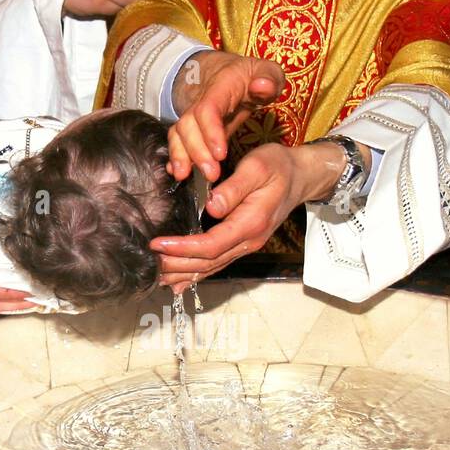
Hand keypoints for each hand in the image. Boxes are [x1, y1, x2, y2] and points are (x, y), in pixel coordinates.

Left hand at [150, 142, 343, 288]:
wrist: (300, 177)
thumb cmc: (278, 166)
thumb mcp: (258, 166)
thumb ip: (234, 187)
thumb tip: (211, 206)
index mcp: (250, 223)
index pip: (211, 244)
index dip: (183, 248)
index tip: (158, 244)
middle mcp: (249, 240)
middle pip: (208, 262)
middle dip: (177, 265)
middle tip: (149, 264)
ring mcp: (247, 245)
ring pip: (211, 267)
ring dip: (183, 273)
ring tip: (157, 276)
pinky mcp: (242, 243)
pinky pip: (217, 264)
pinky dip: (197, 274)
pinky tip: (180, 282)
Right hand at [167, 50, 285, 182]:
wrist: (226, 72)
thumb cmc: (251, 76)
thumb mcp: (266, 71)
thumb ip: (269, 78)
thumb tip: (262, 87)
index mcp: (220, 88)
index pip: (208, 109)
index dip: (210, 132)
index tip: (221, 154)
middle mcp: (200, 102)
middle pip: (189, 125)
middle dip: (196, 152)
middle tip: (211, 175)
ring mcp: (193, 115)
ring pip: (179, 134)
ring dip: (181, 156)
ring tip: (185, 177)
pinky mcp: (191, 128)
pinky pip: (177, 140)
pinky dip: (175, 157)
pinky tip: (178, 172)